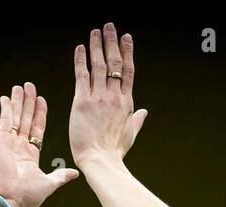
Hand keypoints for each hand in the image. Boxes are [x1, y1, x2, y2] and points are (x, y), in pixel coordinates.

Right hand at [0, 82, 79, 206]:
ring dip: (18, 102)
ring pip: (15, 117)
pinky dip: (6, 109)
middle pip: (26, 119)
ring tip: (20, 86)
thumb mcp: (49, 184)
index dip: (40, 114)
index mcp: (30, 155)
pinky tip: (6, 98)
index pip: (37, 129)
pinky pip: (4, 121)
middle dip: (28, 103)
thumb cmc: (28, 196)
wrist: (10, 200)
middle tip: (30, 86)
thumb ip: (60, 175)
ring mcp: (8, 144)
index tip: (41, 100)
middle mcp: (18, 147)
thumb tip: (75, 173)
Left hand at [70, 23, 147, 168]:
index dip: (127, 52)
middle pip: (114, 63)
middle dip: (111, 42)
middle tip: (109, 26)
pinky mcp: (82, 102)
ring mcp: (98, 98)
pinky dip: (81, 60)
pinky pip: (81, 76)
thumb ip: (137, 120)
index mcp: (126, 103)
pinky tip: (80, 48)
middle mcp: (114, 96)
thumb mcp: (130, 134)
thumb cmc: (114, 152)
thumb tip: (144, 112)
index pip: (128, 71)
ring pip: (98, 65)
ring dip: (96, 46)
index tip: (126, 37)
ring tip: (95, 31)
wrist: (101, 161)